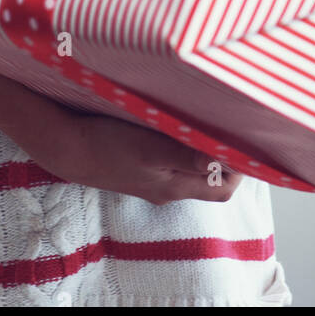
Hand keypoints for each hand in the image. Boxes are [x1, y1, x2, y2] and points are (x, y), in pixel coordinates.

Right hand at [54, 113, 246, 205]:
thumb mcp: (151, 146)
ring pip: (193, 172)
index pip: (224, 188)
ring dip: (206, 153)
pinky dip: (185, 150)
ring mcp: (153, 182)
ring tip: (212, 126)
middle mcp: (169, 189)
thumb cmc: (108, 145)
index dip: (241, 168)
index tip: (246, 141)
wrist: (68, 150)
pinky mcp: (140, 171)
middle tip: (234, 131)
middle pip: (212, 183)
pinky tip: (179, 130)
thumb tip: (226, 163)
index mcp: (175, 186)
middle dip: (228, 160)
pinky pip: (173, 165)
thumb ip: (188, 156)